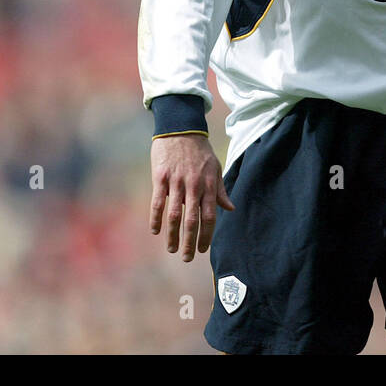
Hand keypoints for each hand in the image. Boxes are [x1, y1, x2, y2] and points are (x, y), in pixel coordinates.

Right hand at [150, 133, 234, 260]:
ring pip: (175, 215)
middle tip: (187, 257)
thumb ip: (220, 190)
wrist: (181, 128)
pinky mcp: (161, 177)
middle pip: (192, 220)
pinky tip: (156, 231)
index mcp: (209, 185)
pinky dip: (156, 218)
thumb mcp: (215, 168)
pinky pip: (158, 202)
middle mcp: (194, 186)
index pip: (210, 217)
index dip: (206, 235)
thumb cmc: (200, 151)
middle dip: (190, 242)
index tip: (202, 250)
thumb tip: (230, 208)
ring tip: (172, 249)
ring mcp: (177, 182)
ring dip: (173, 235)